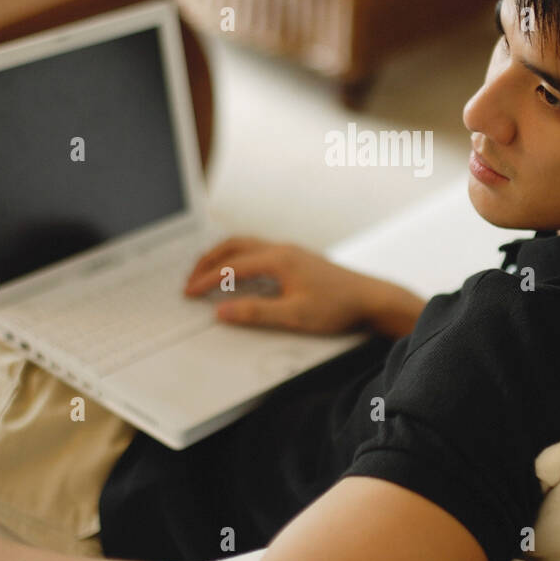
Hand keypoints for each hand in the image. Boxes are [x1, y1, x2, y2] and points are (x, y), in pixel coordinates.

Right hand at [184, 237, 423, 336]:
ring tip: (207, 271)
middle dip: (208, 261)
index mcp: (278, 260)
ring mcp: (291, 251)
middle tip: (190, 278)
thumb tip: (222, 311)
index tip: (188, 291)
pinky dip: (240, 256)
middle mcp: (283, 250)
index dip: (206, 279)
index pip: (231, 266)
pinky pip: (259, 249)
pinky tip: (240, 272)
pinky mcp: (298, 258)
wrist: (371, 298)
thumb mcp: (294, 316)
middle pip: (234, 246)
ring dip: (223, 255)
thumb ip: (256, 313)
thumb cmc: (338, 307)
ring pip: (247, 244)